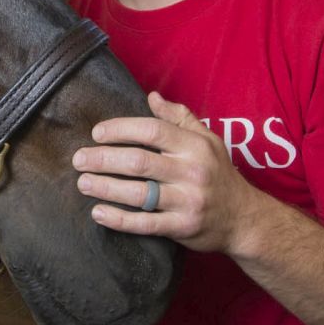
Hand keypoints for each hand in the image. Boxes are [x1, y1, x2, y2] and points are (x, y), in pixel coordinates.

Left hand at [72, 90, 262, 252]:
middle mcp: (191, 171)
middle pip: (139, 161)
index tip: (97, 133)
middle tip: (79, 159)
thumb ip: (179, 117)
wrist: (244, 218)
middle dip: (103, 158)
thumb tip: (151, 96)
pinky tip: (98, 212)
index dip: (121, 129)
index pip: (152, 131)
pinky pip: (145, 223)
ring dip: (105, 187)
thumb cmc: (219, 174)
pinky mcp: (182, 227)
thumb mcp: (208, 139)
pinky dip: (118, 219)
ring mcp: (187, 201)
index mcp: (195, 146)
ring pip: (138, 193)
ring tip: (83, 182)